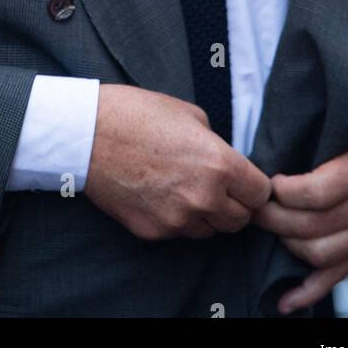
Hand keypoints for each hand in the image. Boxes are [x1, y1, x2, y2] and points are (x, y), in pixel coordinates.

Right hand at [84, 84, 270, 239]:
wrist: (87, 133)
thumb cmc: (138, 114)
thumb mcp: (191, 115)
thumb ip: (216, 146)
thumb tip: (226, 166)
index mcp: (220, 165)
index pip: (260, 195)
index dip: (253, 186)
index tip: (243, 180)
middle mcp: (204, 199)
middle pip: (239, 220)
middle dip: (233, 203)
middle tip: (215, 184)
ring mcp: (177, 220)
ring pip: (209, 230)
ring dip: (205, 214)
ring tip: (183, 187)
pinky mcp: (153, 232)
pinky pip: (178, 233)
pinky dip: (176, 218)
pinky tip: (159, 193)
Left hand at [251, 101, 347, 312]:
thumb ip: (323, 135)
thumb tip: (278, 140)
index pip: (315, 193)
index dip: (283, 191)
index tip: (270, 181)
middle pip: (311, 227)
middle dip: (273, 218)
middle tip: (255, 205)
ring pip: (319, 254)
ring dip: (285, 243)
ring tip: (269, 226)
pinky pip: (337, 276)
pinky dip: (309, 292)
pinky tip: (285, 300)